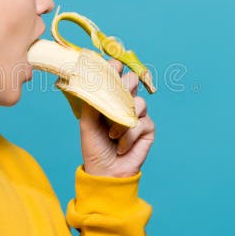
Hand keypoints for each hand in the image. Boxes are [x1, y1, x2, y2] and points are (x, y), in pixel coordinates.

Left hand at [78, 58, 155, 177]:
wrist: (105, 172)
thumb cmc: (94, 147)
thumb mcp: (87, 121)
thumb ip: (92, 100)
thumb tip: (95, 80)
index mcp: (109, 98)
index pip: (115, 75)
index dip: (115, 66)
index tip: (112, 63)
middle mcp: (125, 103)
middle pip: (132, 80)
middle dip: (125, 85)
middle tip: (117, 95)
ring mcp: (138, 115)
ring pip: (139, 102)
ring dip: (123, 120)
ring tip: (112, 135)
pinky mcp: (147, 129)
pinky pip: (143, 123)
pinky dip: (130, 135)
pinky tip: (121, 146)